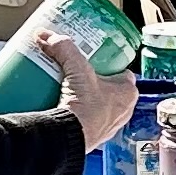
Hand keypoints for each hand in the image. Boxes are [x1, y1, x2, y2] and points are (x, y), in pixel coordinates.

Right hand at [35, 29, 137, 149]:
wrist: (71, 138)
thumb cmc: (85, 107)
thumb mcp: (77, 69)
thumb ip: (64, 49)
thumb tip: (48, 36)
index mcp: (128, 93)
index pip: (123, 73)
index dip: (110, 66)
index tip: (95, 61)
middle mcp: (123, 111)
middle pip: (109, 89)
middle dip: (94, 82)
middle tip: (77, 74)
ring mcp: (109, 126)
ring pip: (99, 107)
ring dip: (87, 99)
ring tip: (68, 90)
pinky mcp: (93, 137)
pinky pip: (87, 121)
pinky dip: (78, 115)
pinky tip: (65, 108)